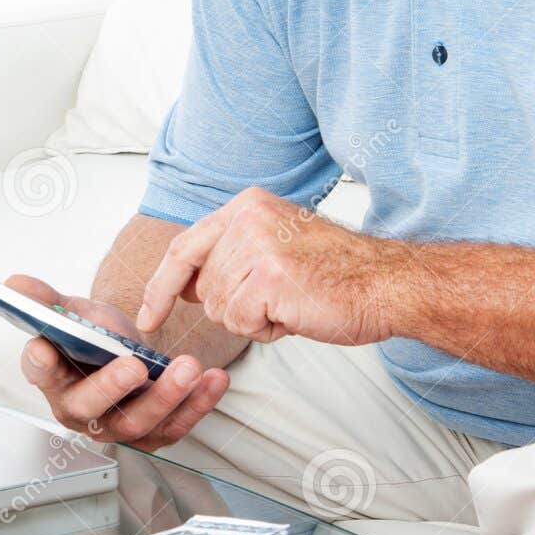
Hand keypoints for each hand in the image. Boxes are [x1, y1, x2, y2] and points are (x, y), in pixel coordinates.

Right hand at [5, 275, 229, 453]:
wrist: (127, 356)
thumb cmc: (95, 340)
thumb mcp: (73, 312)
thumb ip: (47, 299)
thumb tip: (14, 282)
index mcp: (54, 378)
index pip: (40, 372)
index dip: (40, 363)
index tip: (43, 349)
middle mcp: (82, 409)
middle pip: (92, 407)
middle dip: (112, 387)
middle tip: (133, 365)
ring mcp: (118, 425)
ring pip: (138, 421)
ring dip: (166, 396)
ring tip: (188, 367)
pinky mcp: (153, 432)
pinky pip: (176, 425)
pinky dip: (198, 404)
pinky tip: (214, 380)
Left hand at [135, 188, 389, 345]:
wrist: (386, 283)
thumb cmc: (339, 272)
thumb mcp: (275, 245)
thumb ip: (227, 257)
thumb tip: (181, 285)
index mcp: (246, 205)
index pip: (183, 247)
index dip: (160, 286)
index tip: (147, 315)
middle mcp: (247, 217)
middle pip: (202, 286)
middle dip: (234, 306)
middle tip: (280, 297)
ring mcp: (257, 246)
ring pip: (219, 307)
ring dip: (253, 318)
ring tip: (292, 300)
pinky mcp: (268, 278)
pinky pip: (240, 322)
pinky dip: (267, 329)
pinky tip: (296, 312)